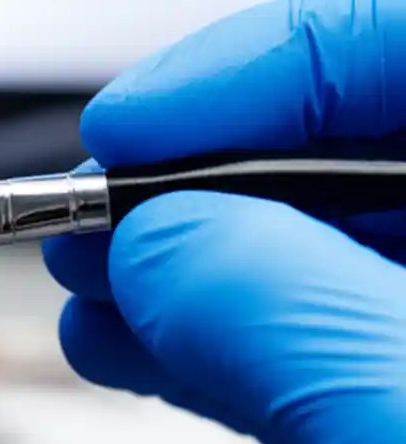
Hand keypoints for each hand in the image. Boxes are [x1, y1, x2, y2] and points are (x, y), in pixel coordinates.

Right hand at [44, 0, 405, 443]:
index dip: (272, 69)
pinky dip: (224, 346)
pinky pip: (328, 350)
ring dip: (194, 268)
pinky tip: (139, 348)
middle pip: (373, 153)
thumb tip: (158, 240)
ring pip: (336, 258)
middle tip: (95, 216)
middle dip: (210, 181)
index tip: (137, 129)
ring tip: (92, 289)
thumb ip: (283, 320)